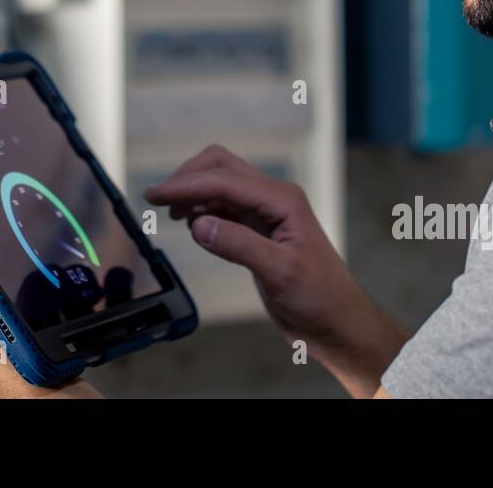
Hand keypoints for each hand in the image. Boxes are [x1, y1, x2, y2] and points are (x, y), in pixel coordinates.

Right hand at [144, 145, 405, 396]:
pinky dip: (204, 211)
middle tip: (158, 200)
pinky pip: (225, 209)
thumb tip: (197, 224)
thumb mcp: (279, 272)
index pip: (224, 180)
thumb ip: (238, 245)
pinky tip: (193, 227)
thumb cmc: (319, 299)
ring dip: (195, 194)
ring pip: (222, 186)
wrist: (338, 325)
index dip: (186, 185)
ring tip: (172, 215)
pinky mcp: (260, 232)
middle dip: (189, 178)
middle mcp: (274, 199)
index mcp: (282, 200)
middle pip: (222, 168)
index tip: (153, 195)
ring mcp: (267, 214)